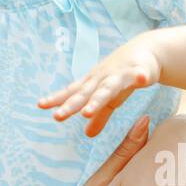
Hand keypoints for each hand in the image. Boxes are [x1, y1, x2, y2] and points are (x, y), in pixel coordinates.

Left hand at [38, 35, 161, 135]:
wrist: (146, 50)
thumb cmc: (122, 76)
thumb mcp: (111, 99)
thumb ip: (99, 115)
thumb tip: (88, 135)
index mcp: (93, 84)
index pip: (72, 93)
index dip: (57, 99)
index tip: (40, 105)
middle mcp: (102, 78)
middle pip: (85, 93)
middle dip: (71, 105)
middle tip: (57, 116)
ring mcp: (120, 74)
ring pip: (107, 89)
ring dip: (97, 99)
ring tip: (87, 112)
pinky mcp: (139, 71)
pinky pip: (139, 75)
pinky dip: (139, 77)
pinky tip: (141, 79)